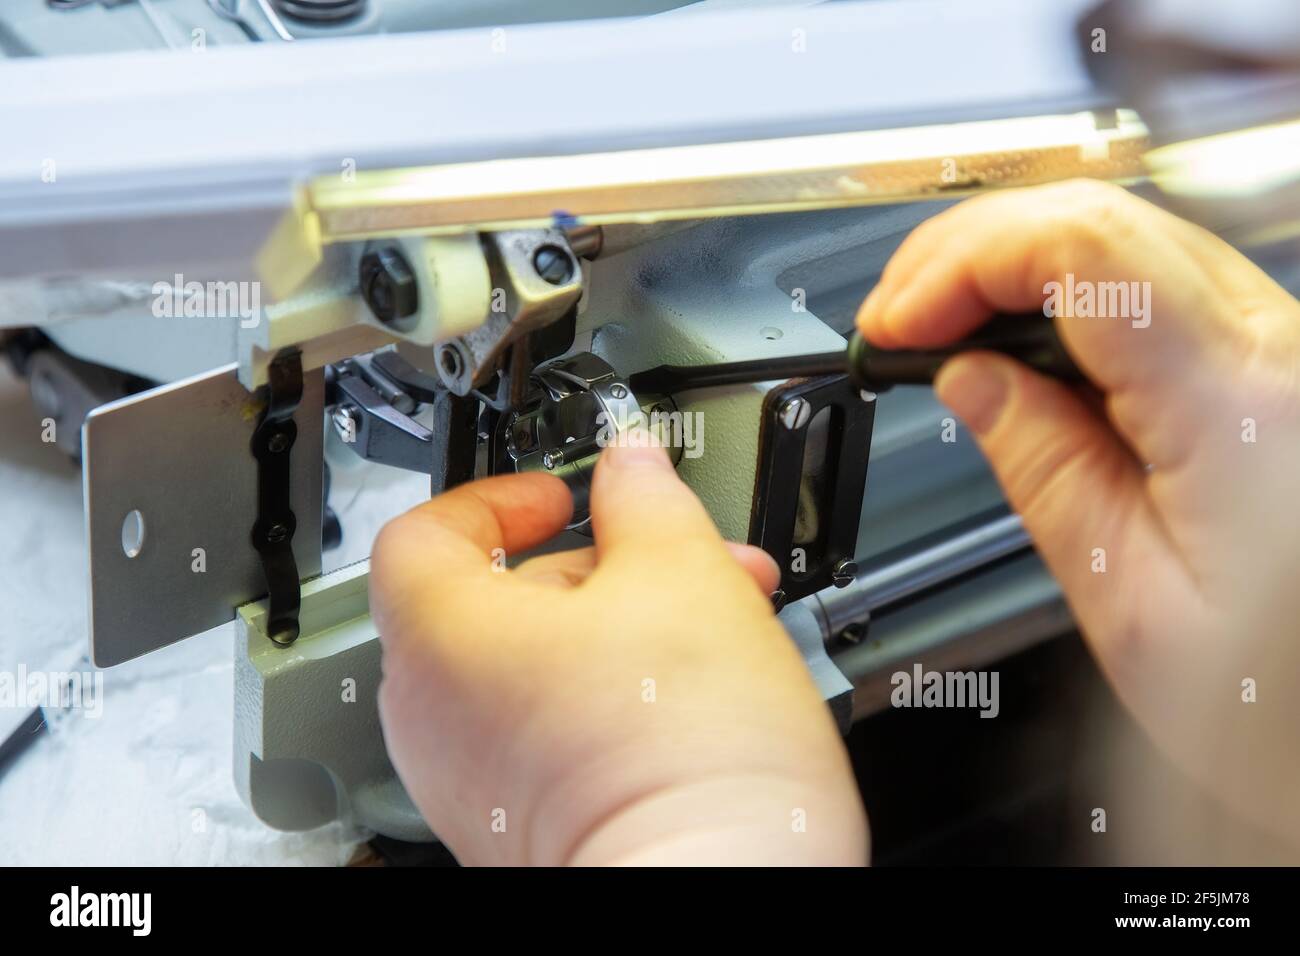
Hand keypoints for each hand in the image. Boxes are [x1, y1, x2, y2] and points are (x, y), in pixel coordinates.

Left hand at [370, 441, 865, 864]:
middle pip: (502, 601)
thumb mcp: (681, 574)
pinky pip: (553, 732)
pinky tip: (698, 696)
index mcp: (442, 636)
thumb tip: (630, 464)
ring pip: (541, 668)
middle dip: (607, 565)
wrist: (715, 887)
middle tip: (684, 555)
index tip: (559, 496)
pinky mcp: (521, 828)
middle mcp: (436, 717)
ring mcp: (474, 782)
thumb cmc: (682, 759)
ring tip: (718, 624)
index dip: (497, 497)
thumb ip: (645, 499)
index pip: (425, 531)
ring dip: (624, 627)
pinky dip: (611, 698)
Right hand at [858, 180, 1299, 844]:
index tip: (897, 322)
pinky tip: (1013, 338)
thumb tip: (969, 381)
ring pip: (1122, 234)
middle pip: (1097, 217)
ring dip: (1010, 263)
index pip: (1079, 251)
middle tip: (897, 316)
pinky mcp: (1271, 358)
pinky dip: (1060, 290)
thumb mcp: (1129, 600)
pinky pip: (1150, 280)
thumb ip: (1043, 471)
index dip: (962, 264)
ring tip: (939, 324)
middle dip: (969, 252)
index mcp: (1237, 405)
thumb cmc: (1279, 682)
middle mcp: (1275, 348)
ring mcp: (1281, 343)